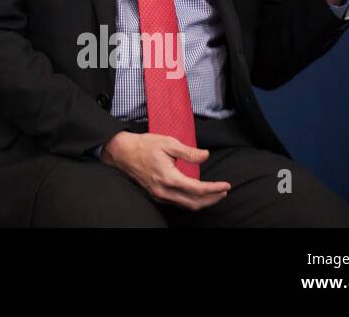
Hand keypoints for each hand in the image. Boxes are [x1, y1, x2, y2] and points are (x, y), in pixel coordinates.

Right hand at [100, 132, 230, 209]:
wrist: (123, 152)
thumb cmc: (145, 145)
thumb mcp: (168, 143)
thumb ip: (188, 152)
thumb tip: (205, 156)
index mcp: (169, 177)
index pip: (198, 189)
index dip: (214, 188)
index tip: (226, 185)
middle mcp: (164, 191)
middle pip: (194, 202)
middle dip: (212, 198)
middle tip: (224, 191)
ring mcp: (160, 195)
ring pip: (186, 205)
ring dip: (203, 202)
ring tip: (215, 194)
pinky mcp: (157, 195)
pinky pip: (178, 203)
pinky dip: (191, 201)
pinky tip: (197, 194)